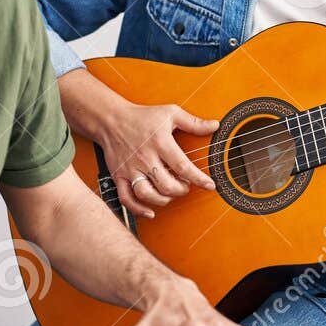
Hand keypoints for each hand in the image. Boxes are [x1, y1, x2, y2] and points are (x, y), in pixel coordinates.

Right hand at [96, 99, 218, 218]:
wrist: (111, 119)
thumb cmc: (142, 116)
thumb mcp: (170, 113)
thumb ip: (193, 122)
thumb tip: (215, 125)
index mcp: (160, 143)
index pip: (183, 167)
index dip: (198, 179)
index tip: (210, 185)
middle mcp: (145, 158)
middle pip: (167, 185)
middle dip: (182, 190)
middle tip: (186, 185)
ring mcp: (130, 169)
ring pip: (148, 194)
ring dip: (164, 200)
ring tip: (170, 194)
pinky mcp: (119, 176)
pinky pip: (126, 199)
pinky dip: (138, 210)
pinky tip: (150, 212)